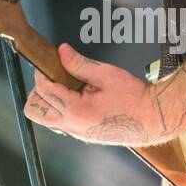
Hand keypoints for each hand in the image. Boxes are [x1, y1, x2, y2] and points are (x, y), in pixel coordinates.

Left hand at [23, 44, 164, 145]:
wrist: (152, 118)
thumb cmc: (133, 97)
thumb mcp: (106, 74)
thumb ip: (79, 64)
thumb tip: (61, 52)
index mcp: (76, 110)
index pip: (44, 90)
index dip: (42, 73)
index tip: (47, 62)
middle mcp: (72, 125)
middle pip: (34, 110)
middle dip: (38, 90)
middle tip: (54, 77)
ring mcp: (75, 132)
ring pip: (44, 118)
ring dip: (48, 100)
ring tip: (66, 87)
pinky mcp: (81, 133)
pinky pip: (59, 121)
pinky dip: (60, 107)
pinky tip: (77, 96)